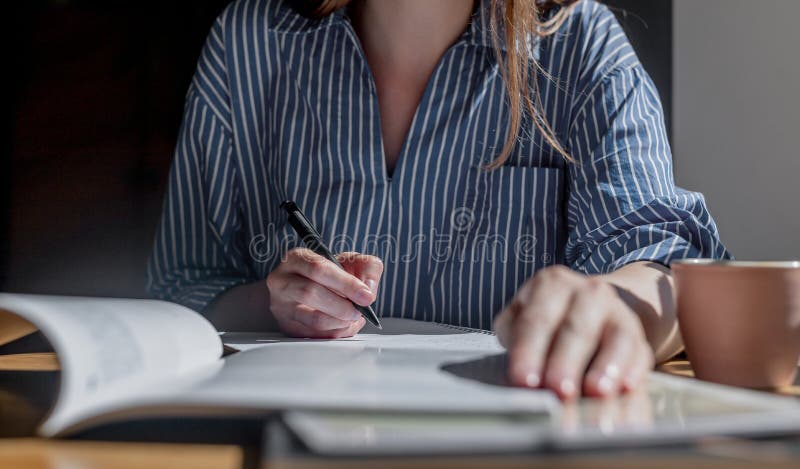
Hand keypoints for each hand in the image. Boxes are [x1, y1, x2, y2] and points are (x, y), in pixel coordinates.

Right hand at [266, 249, 382, 337]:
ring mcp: (281, 306)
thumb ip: (367, 267)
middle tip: (359, 311)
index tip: (366, 296)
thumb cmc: (330, 275)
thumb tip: (369, 287)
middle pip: (310, 293)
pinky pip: (315, 336)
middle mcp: (282, 281)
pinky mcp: (287, 328)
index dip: (345, 283)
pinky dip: (336, 333)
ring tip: (353, 318)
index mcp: (297, 258)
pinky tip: (344, 326)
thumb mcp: (351, 262)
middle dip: (342, 306)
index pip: (319, 268)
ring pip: (312, 319)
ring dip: (340, 322)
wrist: (308, 289)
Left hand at [494, 265, 653, 399]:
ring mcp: (617, 311)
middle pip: (575, 329)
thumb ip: (514, 339)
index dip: (528, 351)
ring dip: (604, 368)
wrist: (595, 309)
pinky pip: (639, 351)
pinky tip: (625, 388)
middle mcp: (587, 292)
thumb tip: (517, 373)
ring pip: (614, 339)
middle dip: (565, 361)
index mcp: (551, 284)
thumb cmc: (548, 322)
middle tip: (557, 390)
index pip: (535, 320)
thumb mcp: (522, 318)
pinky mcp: (638, 334)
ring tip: (595, 392)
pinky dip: (632, 370)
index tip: (524, 380)